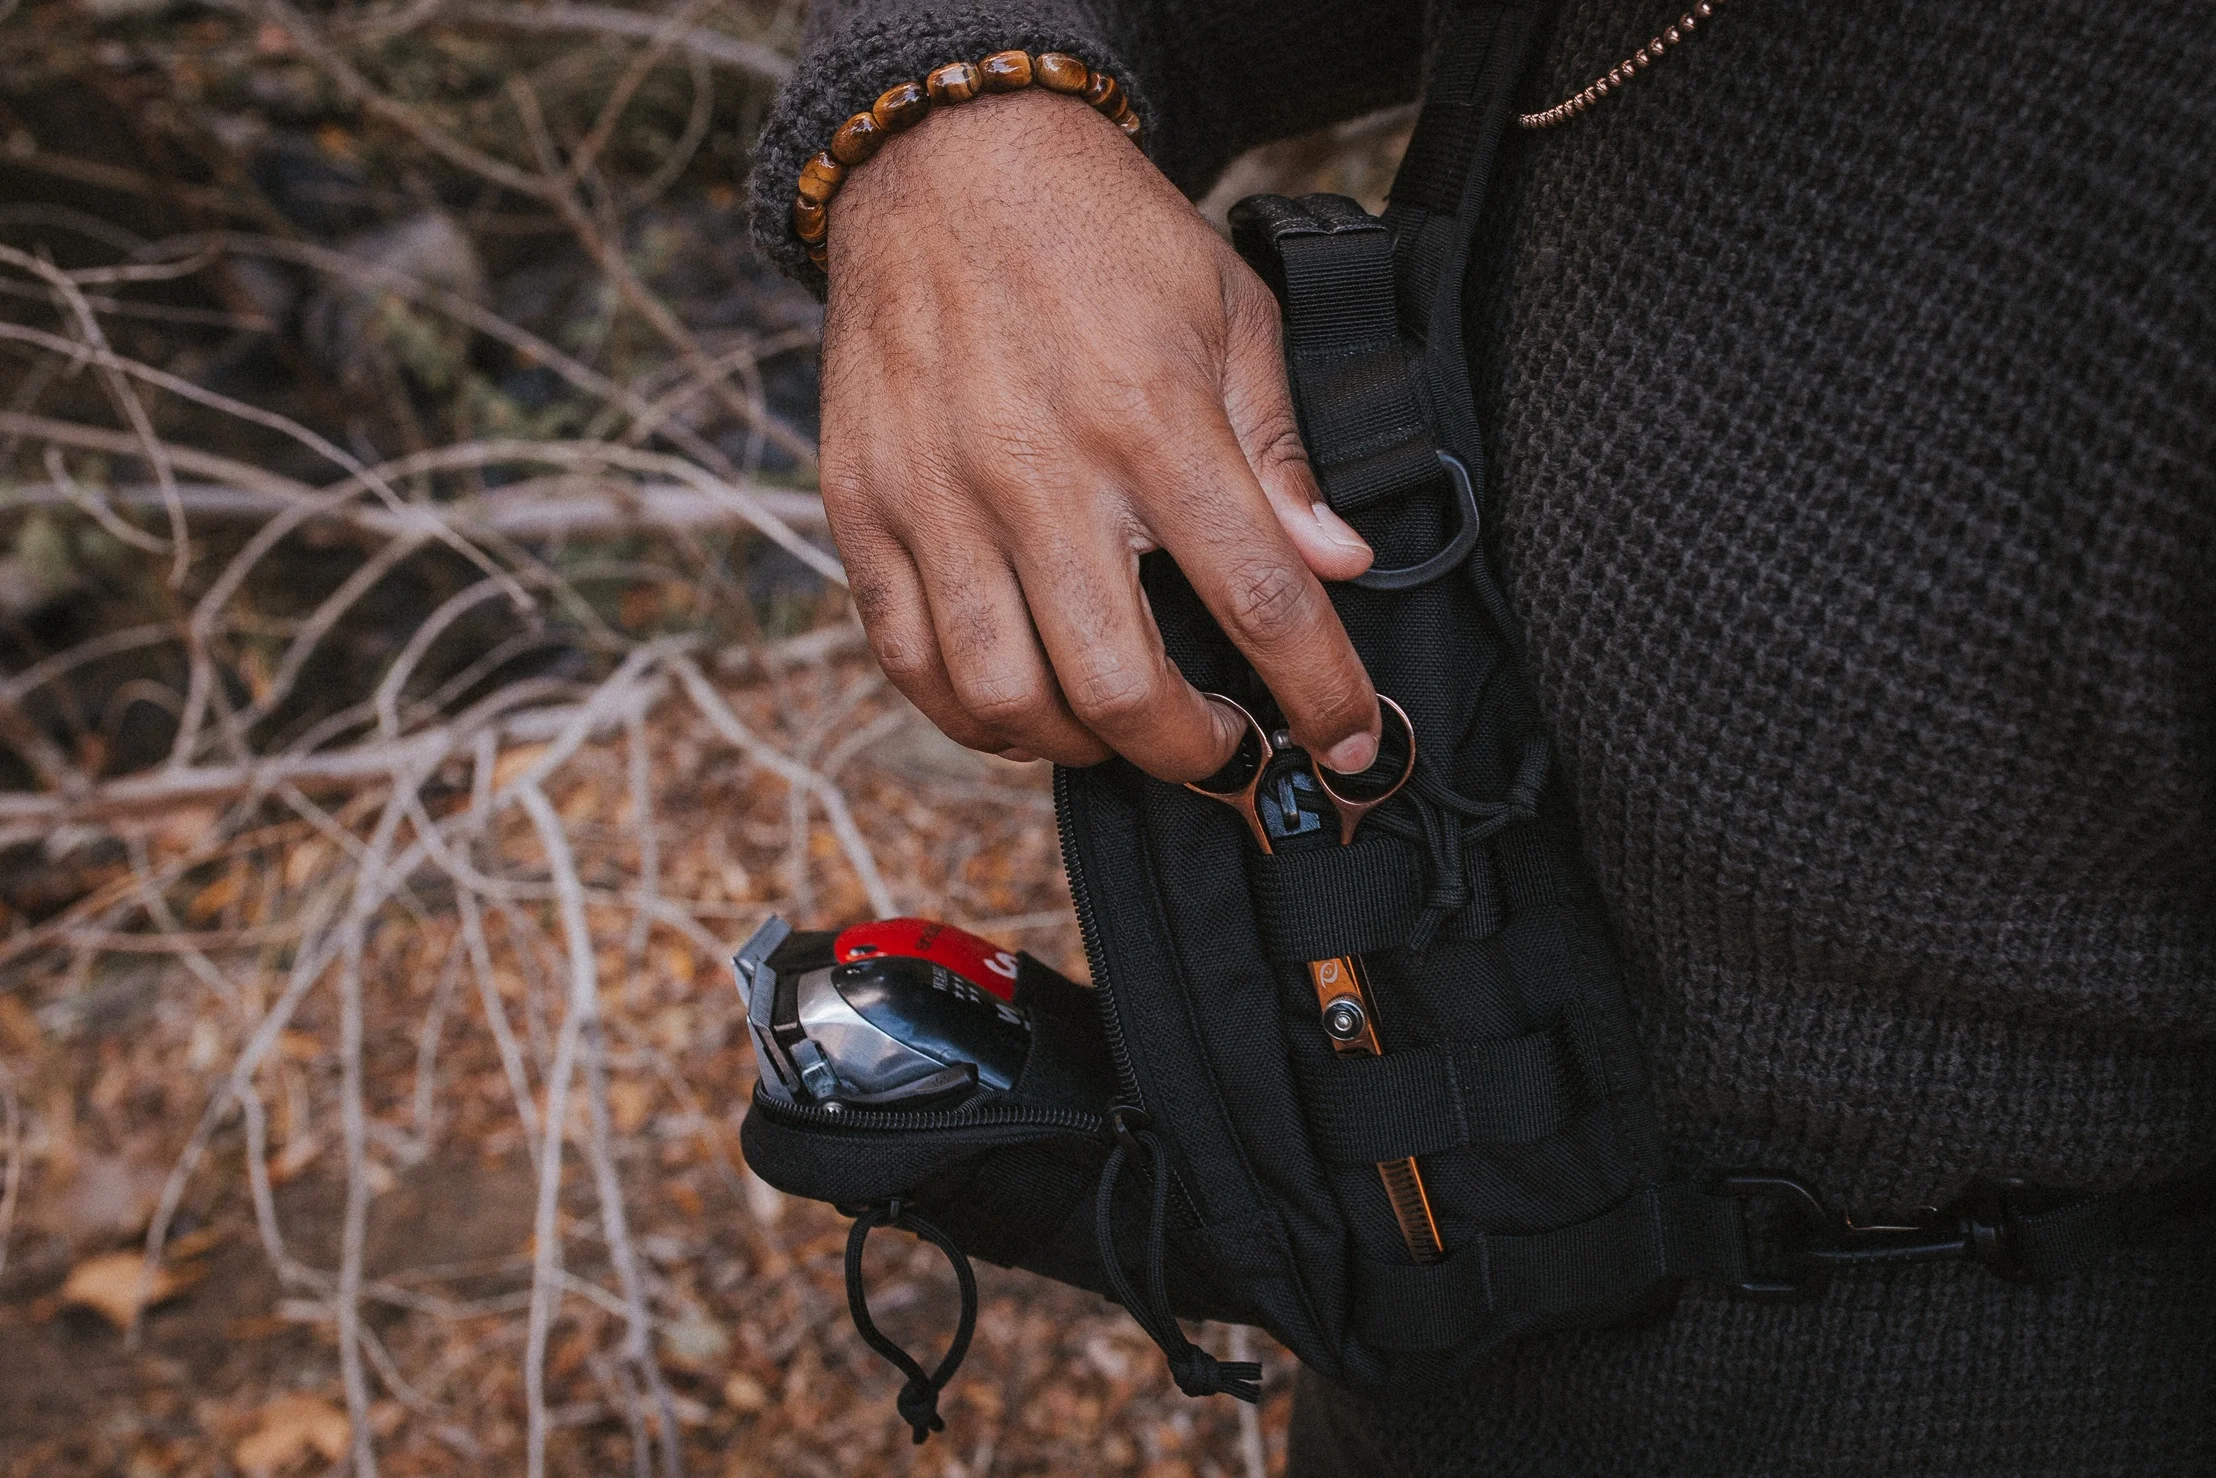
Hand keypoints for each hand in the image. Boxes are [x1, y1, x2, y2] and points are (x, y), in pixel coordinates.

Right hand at [817, 88, 1380, 781]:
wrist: (943, 161)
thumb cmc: (1101, 237)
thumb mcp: (1229, 313)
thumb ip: (1281, 450)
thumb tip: (1337, 564)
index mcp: (1151, 420)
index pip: (1260, 600)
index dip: (1319, 697)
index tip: (1352, 747)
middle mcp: (1039, 472)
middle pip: (1120, 687)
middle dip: (1189, 750)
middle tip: (1219, 744)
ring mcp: (938, 498)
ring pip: (1006, 699)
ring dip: (1079, 748)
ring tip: (1116, 727)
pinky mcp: (863, 510)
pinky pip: (908, 663)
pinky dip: (970, 717)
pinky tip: (1022, 705)